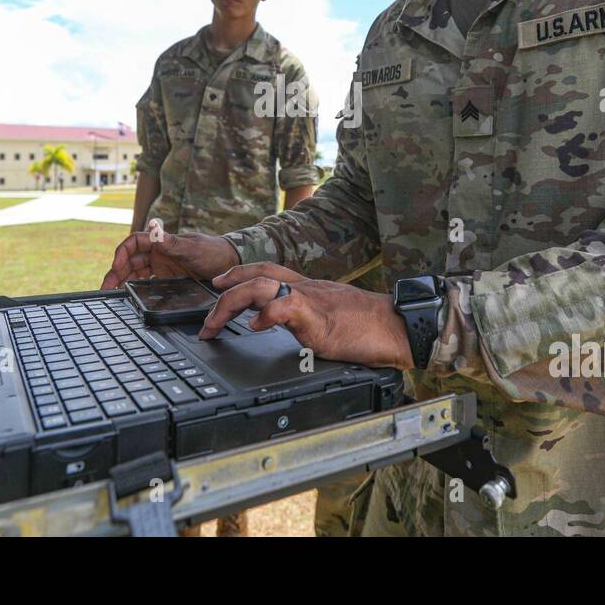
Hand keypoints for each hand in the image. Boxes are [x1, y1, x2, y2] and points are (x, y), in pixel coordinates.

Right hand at [100, 225, 238, 288]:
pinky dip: (136, 290)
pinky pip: (147, 284)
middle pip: (130, 260)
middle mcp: (158, 253)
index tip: (116, 268)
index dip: (121, 254)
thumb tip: (153, 227)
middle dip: (116, 272)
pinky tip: (130, 299)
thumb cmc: (213, 251)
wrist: (232, 264)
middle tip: (106, 289)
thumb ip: (171, 242)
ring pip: (136, 273)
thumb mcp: (192, 248)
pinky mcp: (168, 280)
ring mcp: (162, 267)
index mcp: (161, 241)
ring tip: (112, 296)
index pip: (133, 243)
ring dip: (123, 282)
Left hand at [202, 263, 414, 369]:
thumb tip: (295, 333)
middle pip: (256, 274)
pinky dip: (266, 314)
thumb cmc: (370, 326)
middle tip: (206, 318)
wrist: (398, 326)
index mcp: (307, 288)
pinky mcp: (319, 316)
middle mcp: (305, 287)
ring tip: (216, 324)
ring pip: (261, 286)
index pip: (266, 271)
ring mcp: (311, 299)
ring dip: (232, 304)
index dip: (238, 275)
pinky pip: (286, 307)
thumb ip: (308, 320)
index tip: (218, 286)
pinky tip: (255, 326)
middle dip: (224, 292)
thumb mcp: (330, 319)